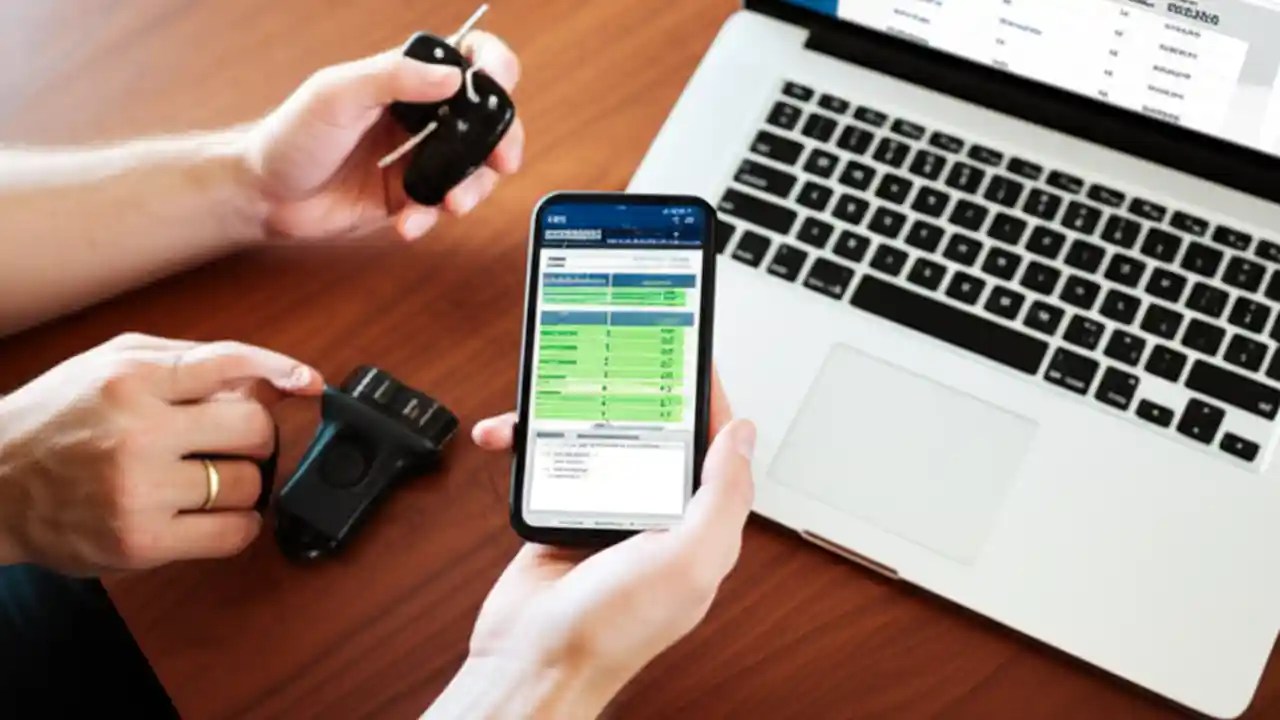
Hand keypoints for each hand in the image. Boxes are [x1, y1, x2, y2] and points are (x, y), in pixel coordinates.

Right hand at [0, 334, 323, 575]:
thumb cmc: (58, 418)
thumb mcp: (114, 365)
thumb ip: (190, 362)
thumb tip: (270, 375)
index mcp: (130, 379)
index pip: (230, 363)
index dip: (280, 369)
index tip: (308, 382)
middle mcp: (136, 432)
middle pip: (253, 429)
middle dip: (254, 435)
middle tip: (230, 442)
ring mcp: (139, 491)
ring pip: (249, 485)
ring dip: (243, 482)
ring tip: (207, 477)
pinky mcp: (142, 542)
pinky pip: (234, 534)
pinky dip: (239, 523)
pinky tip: (214, 511)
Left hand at [247, 31, 523, 241]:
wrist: (265, 197)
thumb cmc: (290, 136)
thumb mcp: (337, 95)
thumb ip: (393, 78)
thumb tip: (451, 75)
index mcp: (405, 79)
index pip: (467, 59)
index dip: (494, 68)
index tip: (497, 89)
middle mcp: (420, 116)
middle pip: (487, 119)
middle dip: (503, 141)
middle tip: (501, 161)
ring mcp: (419, 157)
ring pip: (475, 168)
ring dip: (472, 188)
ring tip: (449, 203)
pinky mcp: (411, 196)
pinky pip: (441, 206)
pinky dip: (431, 216)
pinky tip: (409, 221)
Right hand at [426, 378, 754, 718]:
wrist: (533, 663)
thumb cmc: (613, 630)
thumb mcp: (689, 560)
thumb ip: (724, 494)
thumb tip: (745, 434)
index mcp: (697, 524)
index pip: (712, 446)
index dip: (704, 398)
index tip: (686, 356)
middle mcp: (654, 516)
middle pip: (647, 432)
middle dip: (624, 394)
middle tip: (605, 361)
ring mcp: (605, 515)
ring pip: (592, 439)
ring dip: (561, 415)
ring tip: (538, 400)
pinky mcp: (558, 516)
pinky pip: (548, 462)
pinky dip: (524, 446)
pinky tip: (507, 438)